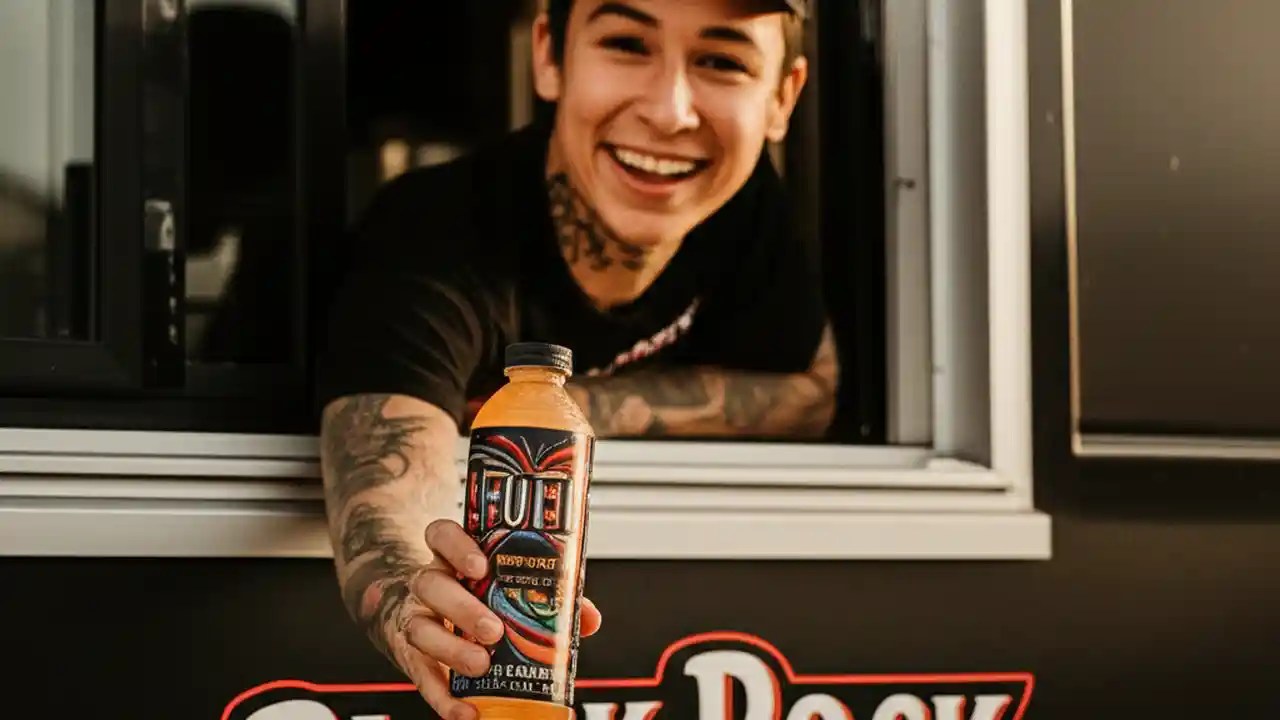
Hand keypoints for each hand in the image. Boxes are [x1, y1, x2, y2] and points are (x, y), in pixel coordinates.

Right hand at [399, 519, 602, 719]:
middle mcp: (429, 585)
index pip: (440, 534)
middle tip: (493, 629)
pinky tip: (464, 710)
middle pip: (431, 584)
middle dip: (463, 607)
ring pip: (420, 629)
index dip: (456, 546)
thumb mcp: (504, 586)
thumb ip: (547, 596)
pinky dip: (443, 698)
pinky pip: (422, 677)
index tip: (481, 564)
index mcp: (451, 558)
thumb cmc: (474, 596)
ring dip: (452, 650)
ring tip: (482, 665)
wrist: (415, 614)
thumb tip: (588, 618)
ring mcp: (416, 619)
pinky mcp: (413, 658)